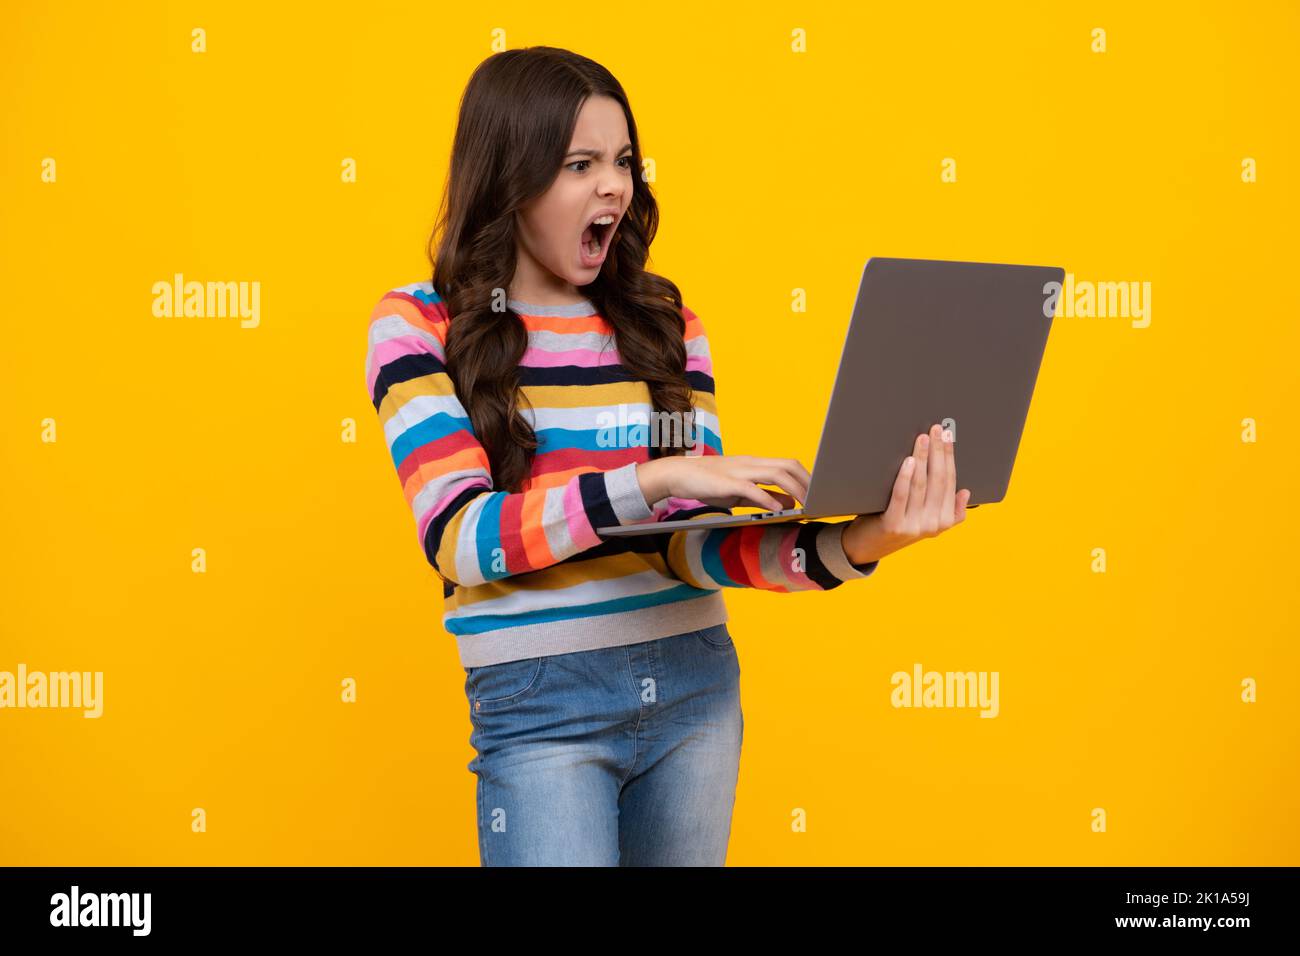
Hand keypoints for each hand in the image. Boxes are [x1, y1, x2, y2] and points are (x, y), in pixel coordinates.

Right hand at [636, 454, 809, 511]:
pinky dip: (768, 499)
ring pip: (775, 473)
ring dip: (794, 489)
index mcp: (754, 464)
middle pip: (787, 465)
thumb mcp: (740, 492)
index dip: (806, 476)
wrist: (677, 475)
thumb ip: (764, 495)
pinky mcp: (727, 482)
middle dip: (807, 481)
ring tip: (806, 504)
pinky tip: (778, 510)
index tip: (819, 493)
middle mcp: (750, 463)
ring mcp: (739, 470)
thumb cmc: (708, 483)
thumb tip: (789, 502)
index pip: (788, 464)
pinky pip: (752, 488)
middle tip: (819, 499)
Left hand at [841, 423, 970, 564]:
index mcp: (945, 521)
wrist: (868, 546)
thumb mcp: (926, 520)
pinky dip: (906, 476)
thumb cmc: (897, 524)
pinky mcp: (894, 525)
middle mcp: (932, 525)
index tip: (947, 436)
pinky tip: (909, 461)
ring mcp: (913, 526)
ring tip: (922, 439)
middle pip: (938, 480)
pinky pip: (902, 495)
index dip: (949, 457)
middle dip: (938, 452)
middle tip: (936, 430)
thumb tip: (965, 492)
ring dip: (923, 458)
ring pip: (921, 485)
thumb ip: (948, 510)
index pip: (950, 482)